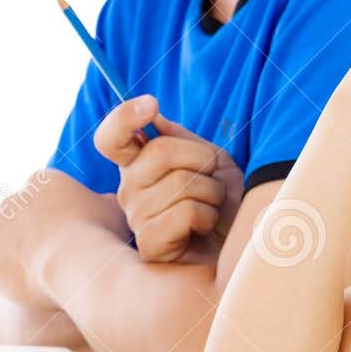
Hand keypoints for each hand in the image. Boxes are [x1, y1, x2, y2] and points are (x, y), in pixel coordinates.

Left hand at [0, 169, 126, 307]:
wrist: (76, 265)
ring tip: (44, 272)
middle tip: (57, 255)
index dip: (59, 216)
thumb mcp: (113, 208)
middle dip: (34, 232)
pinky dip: (9, 274)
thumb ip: (101, 202)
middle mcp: (13, 198)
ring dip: (19, 253)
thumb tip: (102, 203)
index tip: (71, 234)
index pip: (45, 195)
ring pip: (6, 241)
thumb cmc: (99, 234)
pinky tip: (30, 283)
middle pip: (21, 216)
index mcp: (42, 180)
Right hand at [94, 97, 244, 263]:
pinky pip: (184, 212)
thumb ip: (181, 139)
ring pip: (180, 183)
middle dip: (202, 160)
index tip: (150, 104)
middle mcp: (129, 189)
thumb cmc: (225, 204)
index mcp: (139, 164)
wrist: (239, 247)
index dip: (123, 117)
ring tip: (211, 208)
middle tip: (214, 180)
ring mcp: (135, 217)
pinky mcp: (149, 244)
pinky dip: (207, 216)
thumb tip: (154, 118)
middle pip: (159, 152)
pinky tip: (204, 228)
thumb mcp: (211, 161)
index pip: (111, 138)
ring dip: (212, 193)